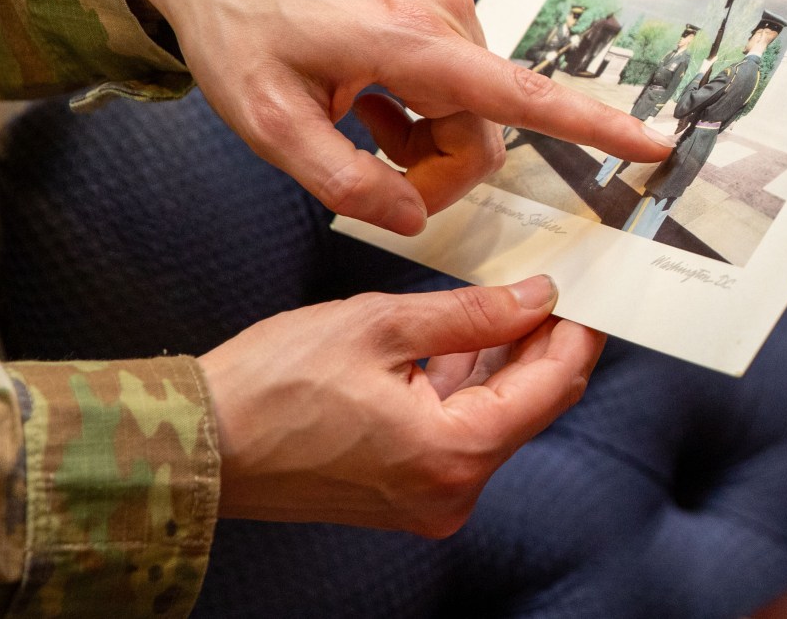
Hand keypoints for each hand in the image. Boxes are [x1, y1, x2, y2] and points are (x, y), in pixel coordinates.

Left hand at [118, 0, 673, 235]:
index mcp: (412, 42)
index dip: (595, 129)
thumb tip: (415, 222)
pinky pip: (448, 80)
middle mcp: (443, 16)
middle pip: (484, 129)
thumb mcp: (270, 124)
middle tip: (372, 186)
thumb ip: (346, 183)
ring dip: (423, 143)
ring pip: (467, 109)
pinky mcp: (424, 4)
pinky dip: (415, 111)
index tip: (656, 147)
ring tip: (354, 131)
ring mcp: (437, 5)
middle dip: (441, 174)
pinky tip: (362, 106)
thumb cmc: (233, 27)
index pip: (524, 96)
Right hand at [196, 275, 604, 536]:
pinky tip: (460, 344)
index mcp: (455, 452)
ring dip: (502, 363)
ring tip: (504, 304)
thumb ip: (472, 313)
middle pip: (529, 407)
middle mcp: (452, 490)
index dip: (576, 331)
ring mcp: (428, 499)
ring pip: (494, 420)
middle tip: (546, 287)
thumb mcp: (381, 325)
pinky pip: (457, 435)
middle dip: (543, 344)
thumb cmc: (273, 384)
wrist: (201, 443)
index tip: (586, 290)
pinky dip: (463, 389)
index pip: (550, 385)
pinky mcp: (404, 493)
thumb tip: (535, 299)